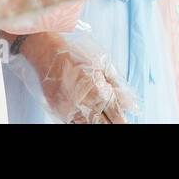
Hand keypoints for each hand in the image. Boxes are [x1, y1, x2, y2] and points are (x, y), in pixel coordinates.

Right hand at [18, 33, 137, 124]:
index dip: (122, 119)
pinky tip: (88, 119)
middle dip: (111, 123)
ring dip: (97, 123)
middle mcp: (84, 104)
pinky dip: (82, 123)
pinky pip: (72, 123)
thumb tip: (130, 103)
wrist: (49, 53)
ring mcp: (69, 109)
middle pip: (102, 123)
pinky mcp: (58, 111)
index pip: (115, 113)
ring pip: (87, 125)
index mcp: (98, 91)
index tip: (126, 122)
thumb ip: (118, 86)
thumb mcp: (103, 64)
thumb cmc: (77, 54)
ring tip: (103, 120)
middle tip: (117, 122)